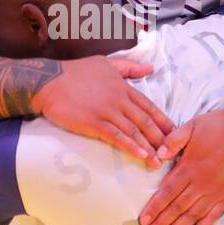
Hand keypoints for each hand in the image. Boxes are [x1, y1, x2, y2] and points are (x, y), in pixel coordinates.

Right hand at [31, 55, 174, 163]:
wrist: (48, 81)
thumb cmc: (75, 72)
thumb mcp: (105, 63)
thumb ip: (128, 67)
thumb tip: (150, 67)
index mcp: (123, 87)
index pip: (149, 106)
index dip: (163, 122)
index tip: (175, 134)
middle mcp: (119, 99)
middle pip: (145, 121)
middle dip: (160, 139)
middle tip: (171, 153)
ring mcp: (107, 111)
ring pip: (134, 131)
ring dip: (148, 147)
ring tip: (158, 162)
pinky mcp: (93, 122)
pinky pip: (116, 137)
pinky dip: (130, 146)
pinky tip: (140, 155)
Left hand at [140, 108, 223, 224]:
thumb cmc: (218, 126)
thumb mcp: (191, 126)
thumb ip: (173, 140)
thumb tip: (156, 155)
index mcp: (189, 167)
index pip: (167, 192)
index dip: (154, 207)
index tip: (143, 220)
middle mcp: (201, 184)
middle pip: (177, 208)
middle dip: (161, 223)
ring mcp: (215, 192)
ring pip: (192, 215)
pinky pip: (212, 216)